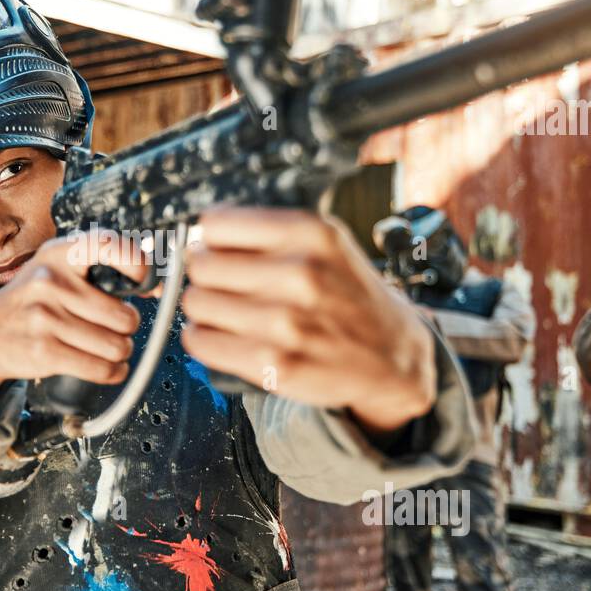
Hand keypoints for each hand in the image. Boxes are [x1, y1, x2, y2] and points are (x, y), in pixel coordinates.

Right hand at [0, 230, 148, 410]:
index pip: (108, 244)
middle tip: (115, 329)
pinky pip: (101, 368)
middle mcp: (50, 280)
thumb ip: (93, 269)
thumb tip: (152, 283)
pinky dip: (112, 372)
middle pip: (124, 315)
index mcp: (57, 253)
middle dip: (127, 328)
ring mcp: (45, 316)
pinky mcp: (44, 351)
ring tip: (106, 348)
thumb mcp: (52, 271)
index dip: (139, 265)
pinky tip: (106, 367)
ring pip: (116, 345)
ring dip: (119, 353)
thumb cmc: (28, 304)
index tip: (148, 284)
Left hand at [180, 207, 436, 433]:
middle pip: (201, 264)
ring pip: (197, 303)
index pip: (215, 224)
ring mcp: (287, 323)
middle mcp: (300, 274)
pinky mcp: (275, 365)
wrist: (394, 356)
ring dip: (205, 308)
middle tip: (222, 284)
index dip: (210, 239)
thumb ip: (267, 232)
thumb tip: (199, 236)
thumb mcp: (326, 243)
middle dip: (206, 274)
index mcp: (311, 234)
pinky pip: (201, 342)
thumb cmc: (351, 297)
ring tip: (227, 311)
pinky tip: (225, 335)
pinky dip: (205, 338)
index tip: (215, 249)